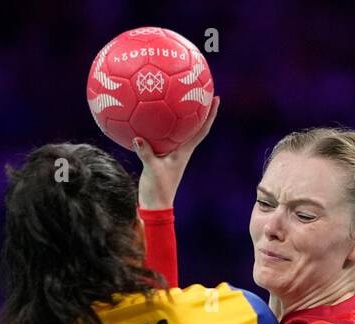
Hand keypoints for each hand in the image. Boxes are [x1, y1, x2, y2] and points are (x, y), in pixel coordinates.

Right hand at [132, 95, 219, 209]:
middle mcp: (180, 149)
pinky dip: (155, 124)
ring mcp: (170, 151)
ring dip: (177, 113)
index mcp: (184, 151)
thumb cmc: (158, 189)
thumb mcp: (152, 170)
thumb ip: (146, 154)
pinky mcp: (159, 154)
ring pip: (176, 127)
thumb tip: (138, 138)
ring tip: (175, 94)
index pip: (201, 130)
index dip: (210, 114)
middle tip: (198, 88)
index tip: (216, 98)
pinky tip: (145, 114)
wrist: (155, 204)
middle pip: (192, 124)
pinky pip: (159, 134)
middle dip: (197, 107)